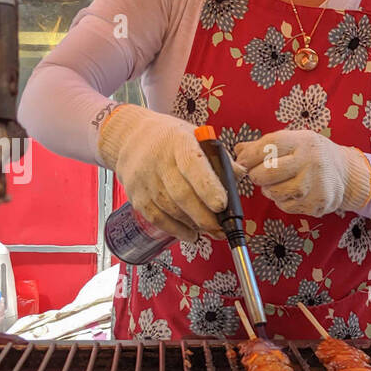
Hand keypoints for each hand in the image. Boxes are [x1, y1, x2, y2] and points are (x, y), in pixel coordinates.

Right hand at [97, 104, 234, 241]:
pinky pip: (157, 218)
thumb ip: (219, 158)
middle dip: (205, 216)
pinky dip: (176, 230)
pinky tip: (191, 234)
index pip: (192, 165)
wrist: (130, 137)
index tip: (221, 205)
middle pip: (182, 194)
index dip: (207, 187)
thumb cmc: (170, 140)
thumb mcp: (196, 137)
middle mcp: (159, 161)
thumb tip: (241, 175)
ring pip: (171, 209)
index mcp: (178, 142)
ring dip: (193, 224)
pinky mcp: (136, 196)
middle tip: (222, 228)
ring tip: (211, 231)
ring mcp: (145, 180)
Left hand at [235, 129, 370, 217]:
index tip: (243, 161)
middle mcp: (310, 162)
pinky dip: (283, 201)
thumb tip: (237, 151)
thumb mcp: (292, 141)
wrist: (344, 172)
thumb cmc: (312, 154)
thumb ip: (264, 145)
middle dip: (257, 176)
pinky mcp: (318, 203)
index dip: (250, 156)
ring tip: (279, 183)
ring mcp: (315, 185)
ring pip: (274, 193)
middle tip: (260, 175)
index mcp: (302, 142)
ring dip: (270, 190)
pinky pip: (287, 206)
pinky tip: (292, 193)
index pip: (268, 146)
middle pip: (267, 173)